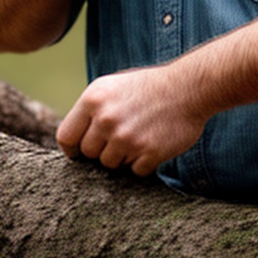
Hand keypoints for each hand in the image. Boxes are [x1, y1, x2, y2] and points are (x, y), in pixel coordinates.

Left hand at [56, 63, 205, 175]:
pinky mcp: (147, 153)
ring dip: (124, 157)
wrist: (191, 86)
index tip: (82, 151)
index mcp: (94, 99)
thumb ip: (92, 110)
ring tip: (141, 135)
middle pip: (89, 155)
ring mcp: (127, 138)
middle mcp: (106, 119)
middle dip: (103, 150)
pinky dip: (144, 162)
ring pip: (111, 166)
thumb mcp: (114, 86)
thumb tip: (74, 140)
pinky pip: (135, 171)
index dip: (74, 148)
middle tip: (123, 136)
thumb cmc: (151, 86)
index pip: (66, 137)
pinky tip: (154, 143)